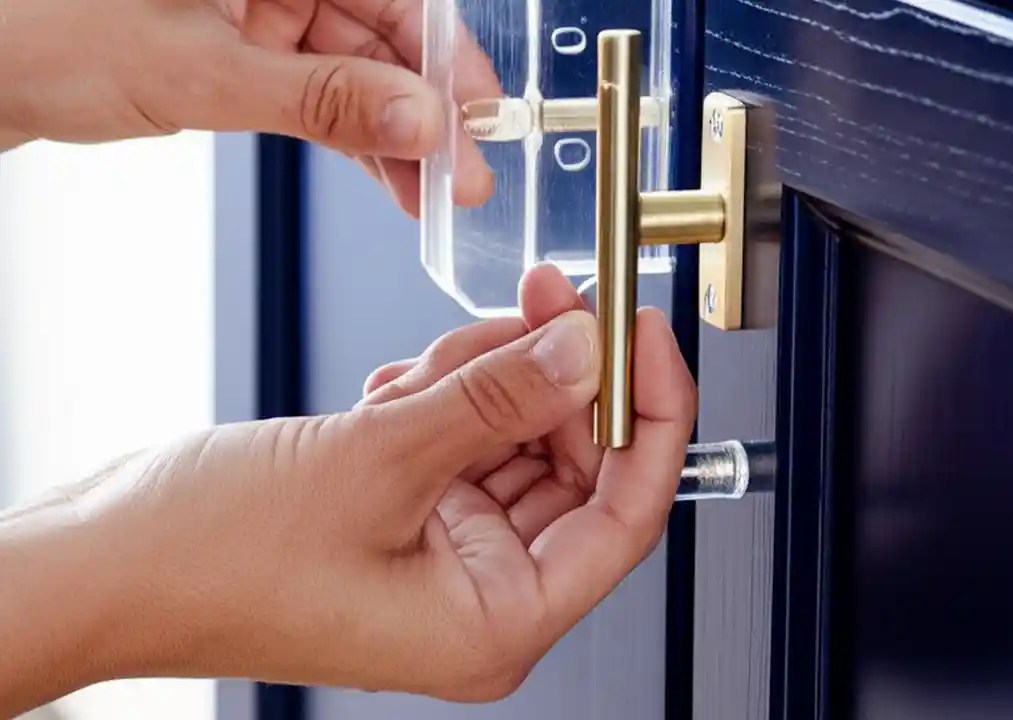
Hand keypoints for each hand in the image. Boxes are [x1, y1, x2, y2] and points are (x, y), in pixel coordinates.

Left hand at [0, 0, 499, 214]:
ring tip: (433, 191)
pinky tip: (390, 177)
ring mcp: (263, 12)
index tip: (475, 113)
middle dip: (428, 108)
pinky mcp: (249, 54)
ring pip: (360, 75)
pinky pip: (324, 98)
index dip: (444, 54)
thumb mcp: (203, 71)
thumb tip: (418, 119)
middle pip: (385, 35)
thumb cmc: (48, 31)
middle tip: (461, 170)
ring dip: (399, 136)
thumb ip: (323, 100)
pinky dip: (356, 140)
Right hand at [0, 265, 694, 714]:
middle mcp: (479, 596)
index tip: (645, 336)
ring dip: (490, 381)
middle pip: (574, 467)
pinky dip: (445, 395)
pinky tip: (405, 382)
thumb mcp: (376, 459)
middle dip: (560, 378)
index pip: (627, 516)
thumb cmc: (210, 560)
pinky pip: (462, 438)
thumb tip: (584, 348)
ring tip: (447, 352)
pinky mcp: (405, 514)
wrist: (100, 564)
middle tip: (555, 300)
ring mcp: (441, 554)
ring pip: (516, 440)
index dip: (650, 416)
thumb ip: (495, 397)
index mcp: (494, 621)